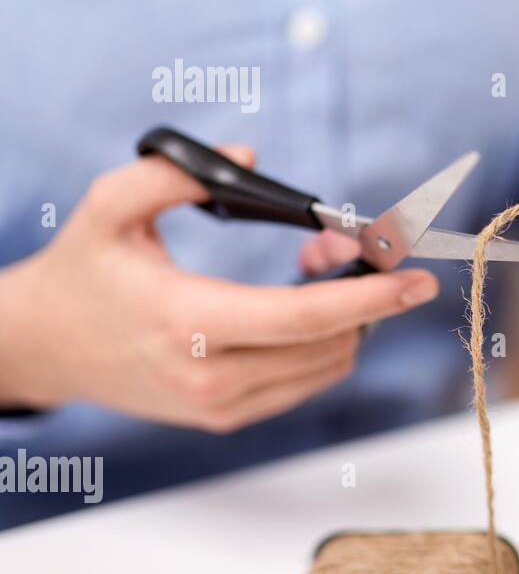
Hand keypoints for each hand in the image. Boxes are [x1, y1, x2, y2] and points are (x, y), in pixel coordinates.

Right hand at [0, 148, 438, 431]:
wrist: (45, 347)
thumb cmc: (83, 271)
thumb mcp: (109, 206)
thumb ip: (175, 174)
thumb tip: (249, 155)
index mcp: (185, 323)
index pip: (302, 319)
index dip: (370, 297)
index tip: (419, 278)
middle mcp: (209, 378)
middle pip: (330, 344)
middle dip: (366, 293)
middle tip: (353, 245)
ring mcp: (220, 407)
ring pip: (328, 366)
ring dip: (348, 317)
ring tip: (317, 265)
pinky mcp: (227, 418)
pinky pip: (306, 381)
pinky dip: (325, 341)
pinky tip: (301, 303)